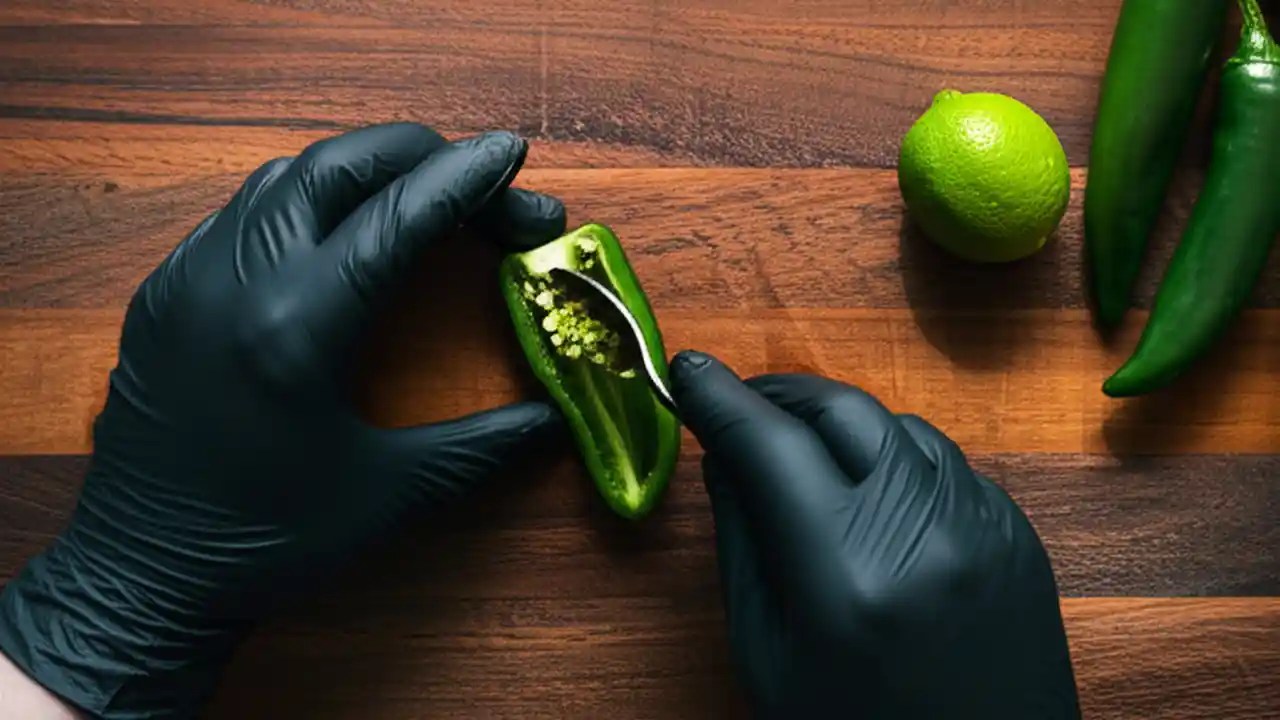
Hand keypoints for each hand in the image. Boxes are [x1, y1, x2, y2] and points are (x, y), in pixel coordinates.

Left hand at [0, 124, 565, 718]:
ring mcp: (187, 279)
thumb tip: (556, 419)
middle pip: (336, 168)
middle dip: (416, 155)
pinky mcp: (163, 293)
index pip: (396, 216)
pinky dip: (304, 200)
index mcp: (295, 326)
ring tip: (423, 195)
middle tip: (479, 175)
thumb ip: (481, 447)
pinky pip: (240, 213)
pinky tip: (341, 231)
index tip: (513, 152)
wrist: (142, 579)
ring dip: (360, 171)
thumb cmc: (268, 542)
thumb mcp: (388, 495)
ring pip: (282, 179)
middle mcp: (233, 280)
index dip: (464, 180)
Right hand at [669, 352, 1080, 717]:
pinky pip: (946, 465)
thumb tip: (724, 455)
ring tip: (806, 459)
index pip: (771, 445)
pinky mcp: (1020, 536)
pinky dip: (897, 462)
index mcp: (847, 575)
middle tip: (741, 408)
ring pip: (898, 428)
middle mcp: (925, 533)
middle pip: (842, 410)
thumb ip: (743, 545)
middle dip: (781, 395)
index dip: (721, 399)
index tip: (690, 370)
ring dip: (841, 427)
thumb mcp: (768, 656)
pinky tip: (872, 499)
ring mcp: (985, 529)